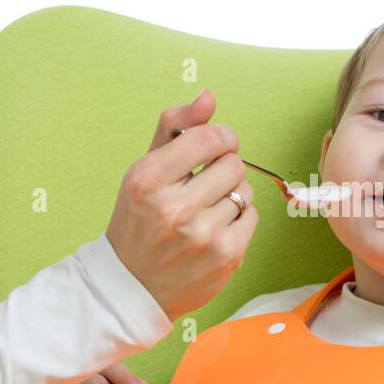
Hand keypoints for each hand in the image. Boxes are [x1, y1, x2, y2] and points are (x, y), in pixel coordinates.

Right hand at [105, 87, 257, 322]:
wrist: (131, 286)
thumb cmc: (140, 220)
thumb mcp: (145, 170)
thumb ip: (175, 127)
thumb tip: (209, 96)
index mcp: (148, 179)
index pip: (210, 137)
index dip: (221, 138)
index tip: (215, 147)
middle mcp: (174, 207)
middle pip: (233, 164)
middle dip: (223, 170)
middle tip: (203, 186)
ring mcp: (202, 235)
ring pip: (245, 191)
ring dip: (230, 196)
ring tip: (205, 211)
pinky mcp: (226, 257)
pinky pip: (252, 216)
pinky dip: (238, 219)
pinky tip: (214, 230)